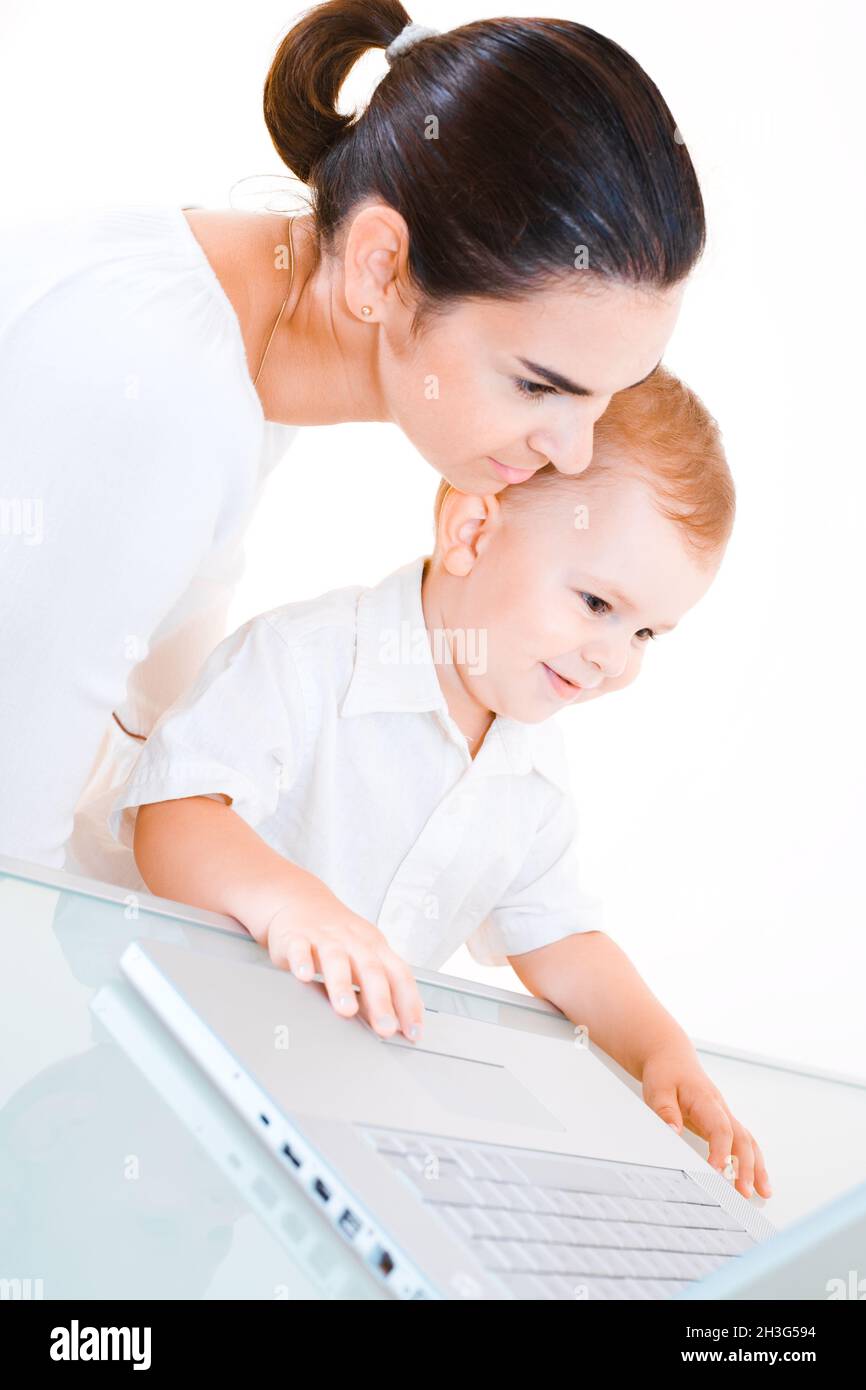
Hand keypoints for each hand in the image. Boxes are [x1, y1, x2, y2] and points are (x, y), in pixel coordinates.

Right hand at [265, 897, 424, 1043]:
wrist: (302, 901)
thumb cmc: (338, 937)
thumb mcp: (362, 959)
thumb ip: (375, 990)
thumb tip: (392, 1025)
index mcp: (376, 948)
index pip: (400, 975)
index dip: (409, 1003)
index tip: (413, 1031)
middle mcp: (354, 942)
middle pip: (371, 970)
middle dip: (380, 1000)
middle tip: (385, 1027)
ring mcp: (326, 938)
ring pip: (337, 960)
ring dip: (342, 985)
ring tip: (346, 1009)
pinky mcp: (297, 937)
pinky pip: (300, 948)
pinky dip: (302, 961)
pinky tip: (304, 976)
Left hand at [640, 1040, 771, 1200]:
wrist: (671, 1057)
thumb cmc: (665, 1073)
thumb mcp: (657, 1089)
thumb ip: (665, 1111)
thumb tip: (675, 1132)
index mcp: (705, 1100)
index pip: (720, 1128)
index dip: (721, 1151)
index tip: (717, 1172)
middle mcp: (720, 1108)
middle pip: (741, 1138)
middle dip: (746, 1166)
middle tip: (744, 1191)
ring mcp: (724, 1115)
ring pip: (747, 1141)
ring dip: (756, 1167)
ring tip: (763, 1193)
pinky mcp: (722, 1123)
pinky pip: (742, 1142)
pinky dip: (752, 1161)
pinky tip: (756, 1181)